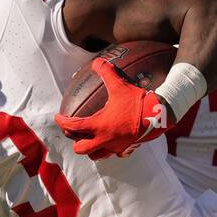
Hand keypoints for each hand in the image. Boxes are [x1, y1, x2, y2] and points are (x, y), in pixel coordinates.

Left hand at [55, 58, 169, 159]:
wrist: (159, 115)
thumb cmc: (137, 101)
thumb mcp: (120, 85)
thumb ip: (106, 72)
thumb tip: (97, 61)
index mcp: (99, 125)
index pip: (73, 127)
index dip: (62, 123)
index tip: (58, 118)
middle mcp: (104, 140)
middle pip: (81, 149)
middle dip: (74, 141)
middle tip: (74, 131)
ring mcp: (115, 147)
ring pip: (95, 155)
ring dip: (90, 149)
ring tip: (89, 139)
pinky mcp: (125, 149)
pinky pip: (113, 154)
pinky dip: (108, 150)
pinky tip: (110, 142)